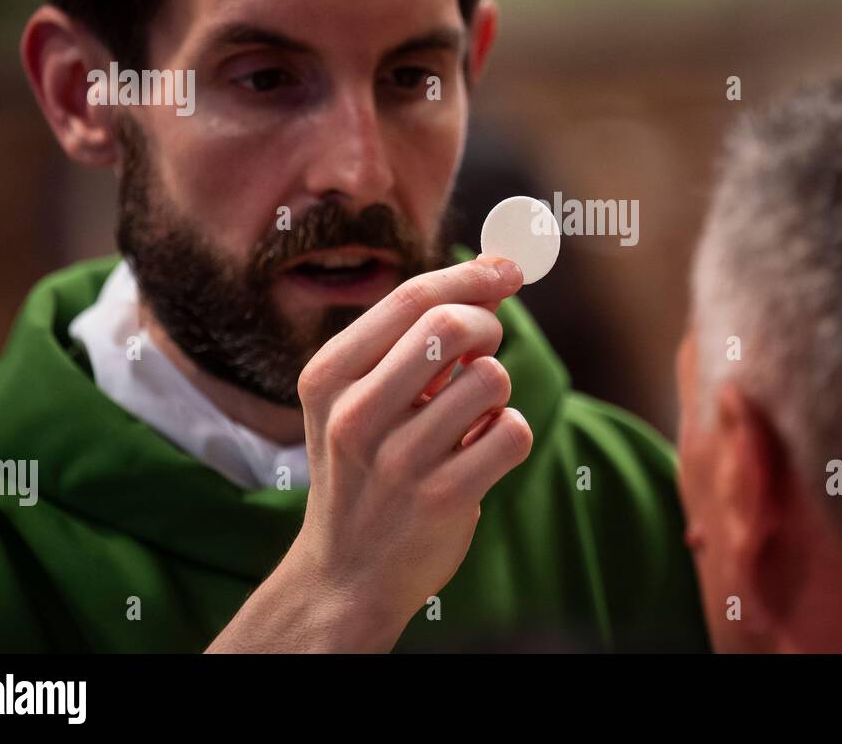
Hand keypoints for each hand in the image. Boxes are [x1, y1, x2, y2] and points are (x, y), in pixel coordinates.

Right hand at [207, 256, 530, 652]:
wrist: (347, 572)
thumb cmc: (363, 467)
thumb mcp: (359, 397)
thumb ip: (414, 337)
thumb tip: (496, 273)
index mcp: (328, 376)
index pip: (411, 298)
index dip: (471, 275)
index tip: (509, 269)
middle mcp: (355, 414)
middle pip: (452, 326)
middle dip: (488, 327)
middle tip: (486, 348)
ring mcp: (398, 460)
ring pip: (491, 379)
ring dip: (496, 392)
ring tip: (469, 419)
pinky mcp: (443, 497)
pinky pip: (512, 431)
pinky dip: (509, 434)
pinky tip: (479, 454)